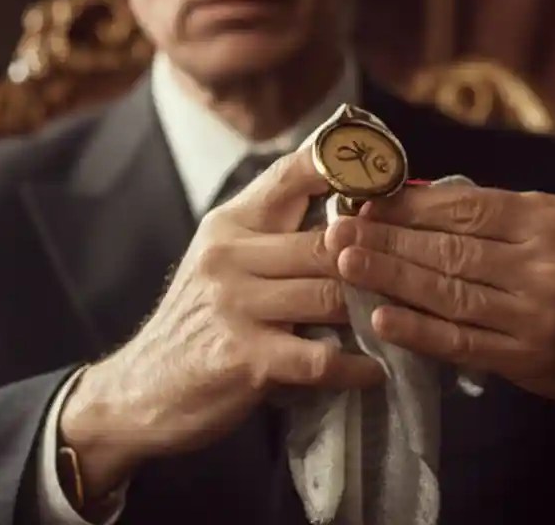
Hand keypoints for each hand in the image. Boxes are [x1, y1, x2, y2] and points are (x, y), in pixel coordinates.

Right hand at [60, 149, 384, 499]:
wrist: (140, 390)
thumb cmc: (198, 323)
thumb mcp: (222, 262)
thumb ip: (273, 235)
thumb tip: (350, 211)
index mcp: (229, 224)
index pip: (291, 174)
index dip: (345, 165)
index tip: (388, 171)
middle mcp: (229, 256)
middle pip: (327, 242)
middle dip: (374, 259)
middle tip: (415, 272)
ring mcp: (235, 306)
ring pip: (330, 294)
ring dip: (373, 312)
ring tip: (404, 320)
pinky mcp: (245, 357)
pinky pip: (322, 357)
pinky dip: (357, 366)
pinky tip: (375, 370)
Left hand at [325, 184, 554, 444]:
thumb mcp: (554, 228)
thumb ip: (488, 215)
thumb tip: (406, 196)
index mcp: (550, 220)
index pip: (466, 206)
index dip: (409, 205)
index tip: (363, 201)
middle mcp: (546, 264)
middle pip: (450, 248)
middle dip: (387, 238)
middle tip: (335, 230)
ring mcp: (536, 316)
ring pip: (449, 292)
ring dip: (390, 277)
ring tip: (344, 263)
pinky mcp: (526, 359)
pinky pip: (461, 342)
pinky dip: (417, 330)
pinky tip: (379, 317)